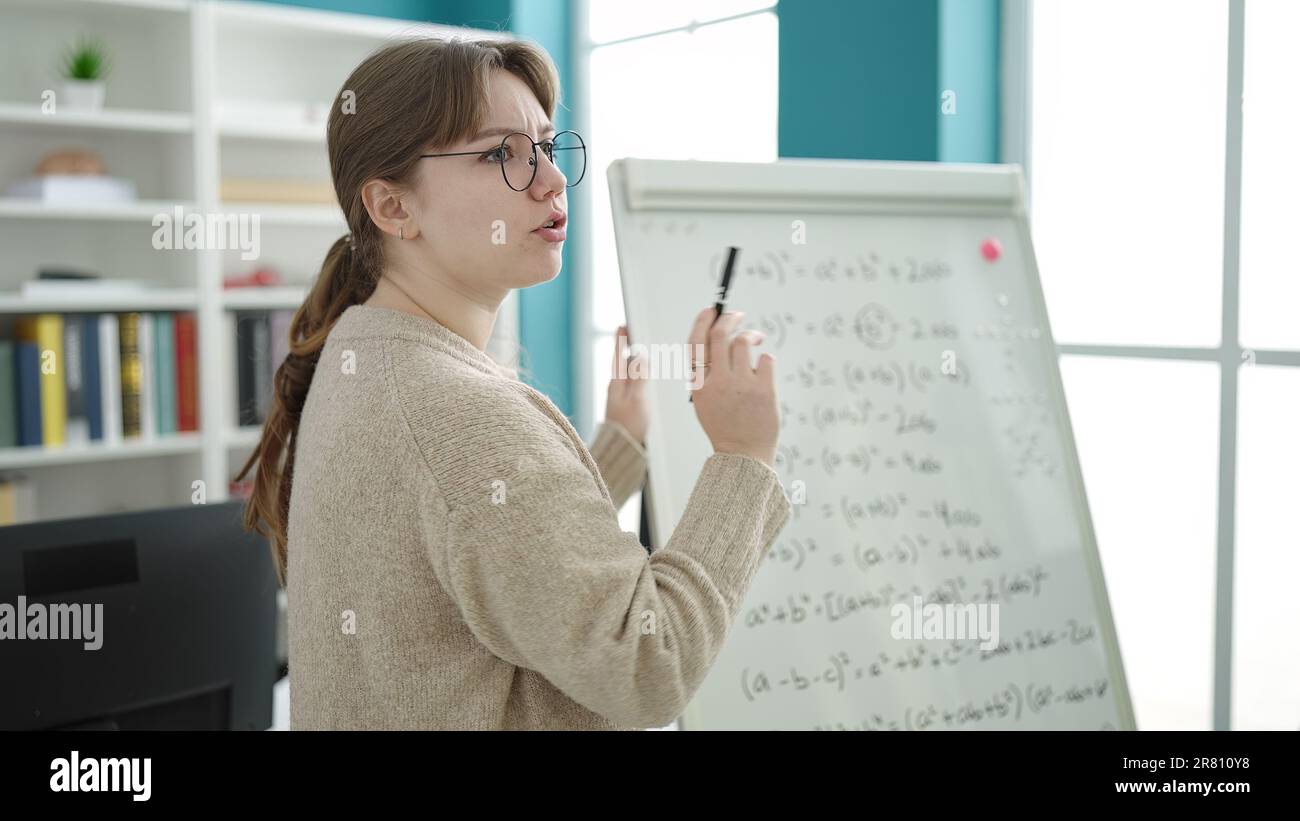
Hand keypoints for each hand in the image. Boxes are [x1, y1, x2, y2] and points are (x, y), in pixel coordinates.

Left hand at [604, 324, 647, 443]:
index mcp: (618, 383)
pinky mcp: (625, 406)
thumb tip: (640, 356)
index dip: (621, 340)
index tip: (622, 324)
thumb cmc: (629, 426)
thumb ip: (640, 376)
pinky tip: (640, 377)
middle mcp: (616, 388)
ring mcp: (619, 397)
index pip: (619, 355)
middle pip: (623, 362)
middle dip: (627, 347)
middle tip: (630, 331)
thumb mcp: (638, 398)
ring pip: (627, 373)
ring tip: (637, 349)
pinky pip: (630, 384)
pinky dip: (635, 375)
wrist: (622, 450)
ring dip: (632, 360)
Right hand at [687, 307, 777, 466]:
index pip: (696, 343)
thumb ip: (705, 374)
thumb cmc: (724, 426)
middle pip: (721, 334)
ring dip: (751, 336)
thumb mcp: (703, 401)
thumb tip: (714, 340)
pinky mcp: (764, 390)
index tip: (712, 310)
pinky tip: (764, 370)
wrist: (743, 454)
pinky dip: (765, 359)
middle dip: (730, 318)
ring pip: (744, 342)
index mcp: (699, 384)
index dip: (703, 321)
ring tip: (756, 340)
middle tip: (738, 315)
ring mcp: (742, 385)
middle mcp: (718, 382)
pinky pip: (765, 360)